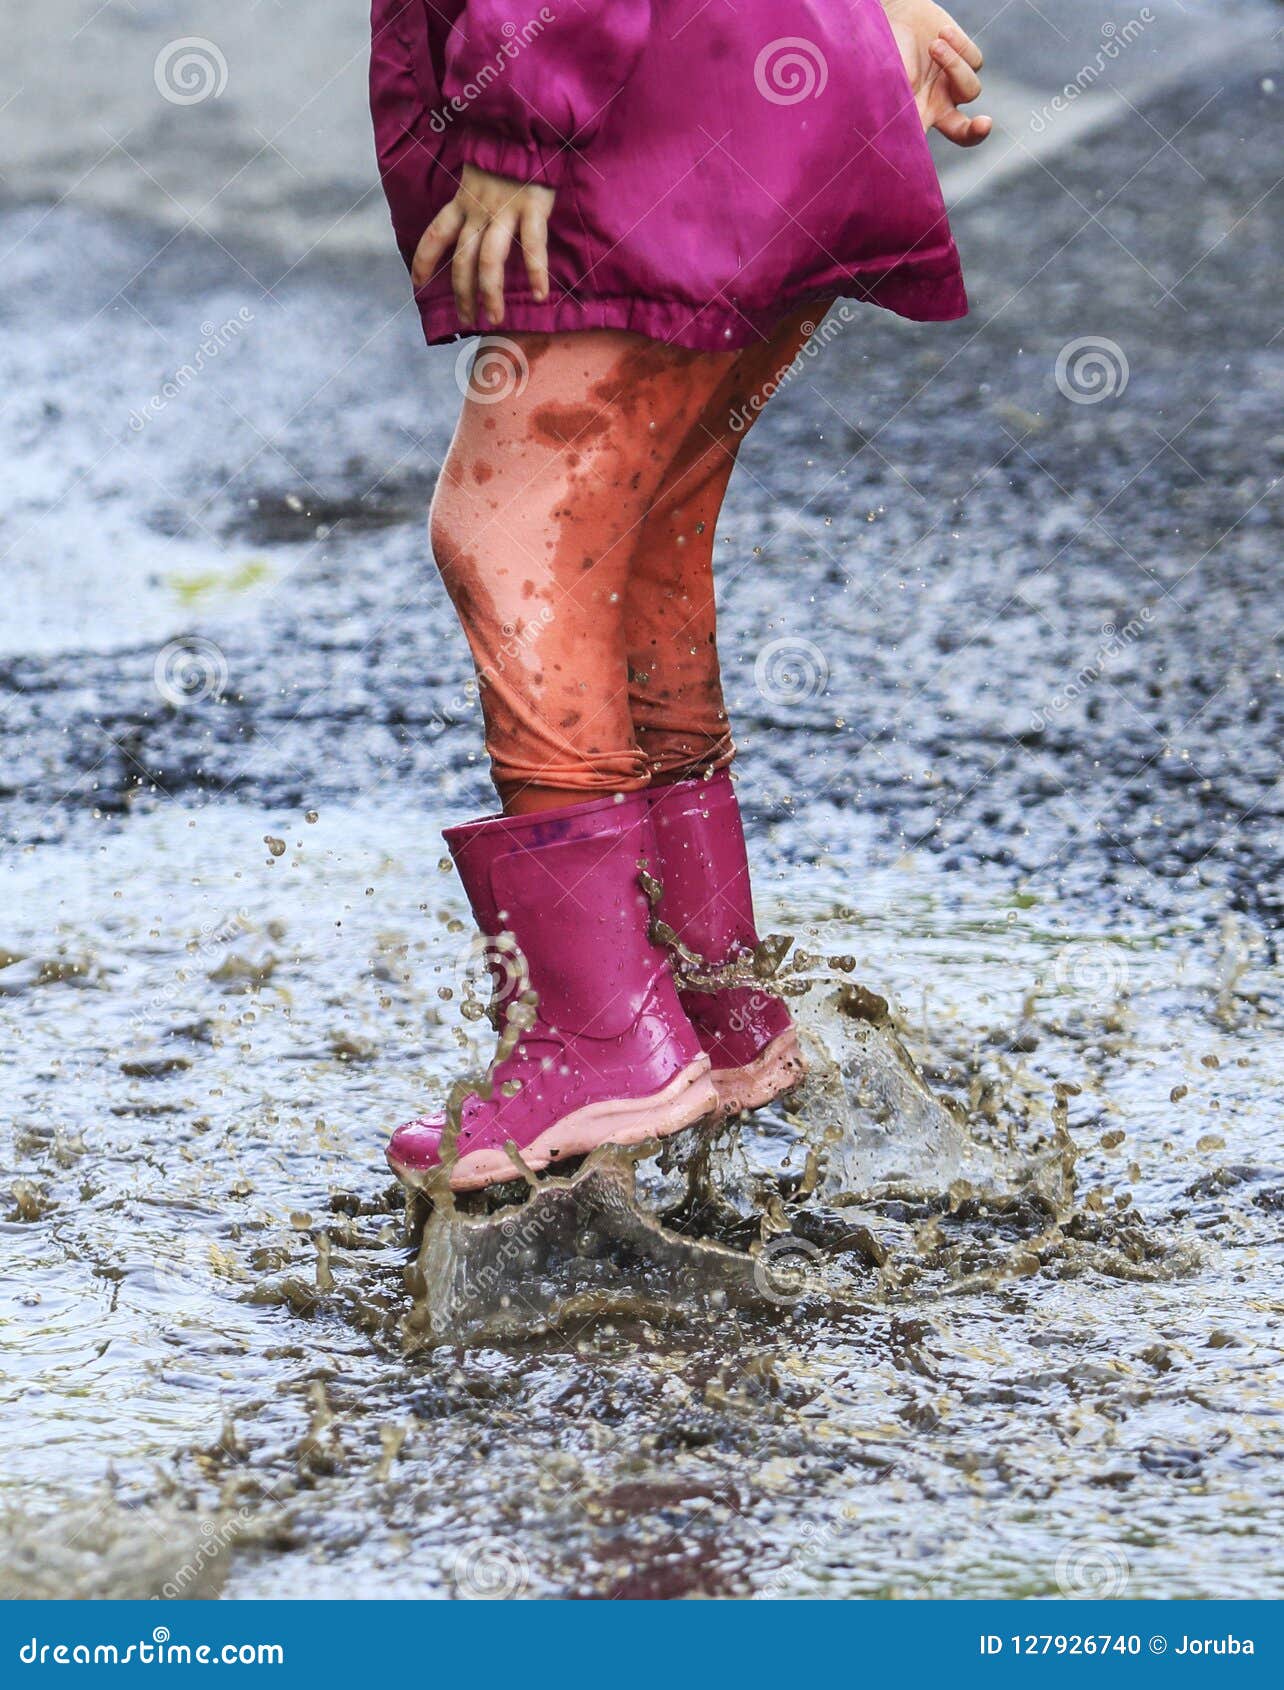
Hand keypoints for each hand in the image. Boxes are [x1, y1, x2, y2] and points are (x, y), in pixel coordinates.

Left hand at [410, 162, 555, 328]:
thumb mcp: (478, 171)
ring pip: (490, 261)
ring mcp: (505, 211)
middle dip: (463, 294)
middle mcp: (479, 210)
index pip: (435, 234)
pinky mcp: (532, 209)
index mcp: (463, 200)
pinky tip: (540, 296)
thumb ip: (473, 196)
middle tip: (468, 319)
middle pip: (463, 261)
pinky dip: (537, 274)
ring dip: (491, 295)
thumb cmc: (507, 149)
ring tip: (495, 319)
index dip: (424, 261)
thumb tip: (472, 220)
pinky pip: (533, 248)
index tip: (416, 283)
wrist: (527, 121)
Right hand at [881, 0, 991, 146]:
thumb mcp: (892, 71)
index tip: (922, 140)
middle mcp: (937, 105)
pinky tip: (941, 33)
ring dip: (953, 65)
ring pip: (971, 90)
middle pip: (961, 131)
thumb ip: (899, 91)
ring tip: (933, 46)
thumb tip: (908, 104)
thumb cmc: (889, 45)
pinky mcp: (967, 60)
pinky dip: (959, 46)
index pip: (921, 143)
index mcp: (916, 115)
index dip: (924, 151)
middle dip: (973, 133)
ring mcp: (954, 84)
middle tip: (984, 125)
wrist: (899, 14)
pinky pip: (974, 60)